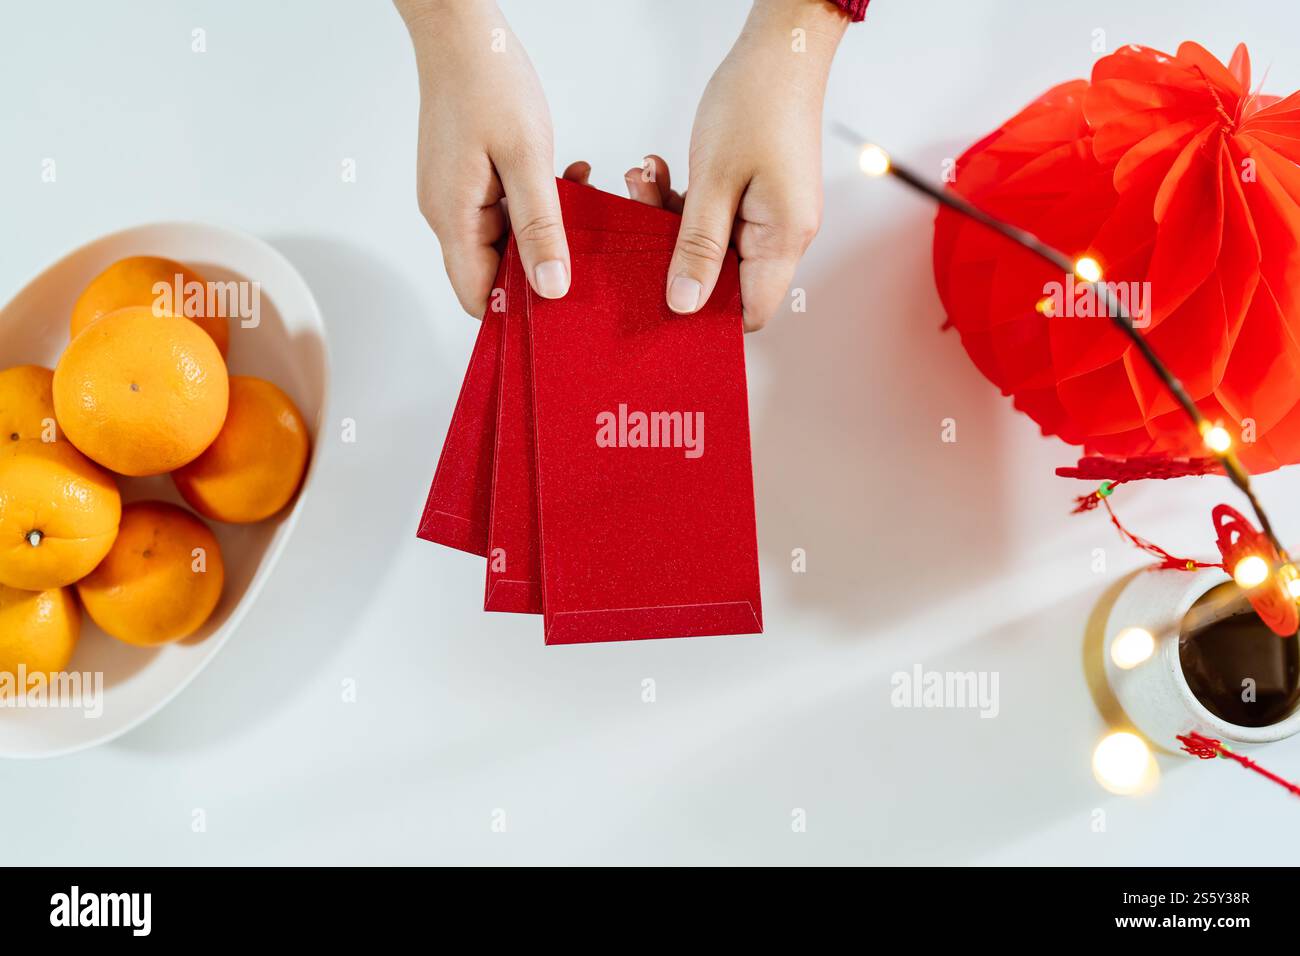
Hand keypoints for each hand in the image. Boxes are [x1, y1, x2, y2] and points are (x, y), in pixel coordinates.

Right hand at [396, 0, 568, 316]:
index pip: (478, 296)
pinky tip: (565, 179)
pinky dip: (536, 203)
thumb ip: (540, 227)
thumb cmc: (488, 81)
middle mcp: (446, 214)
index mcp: (452, 218)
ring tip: (580, 197)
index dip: (517, 310)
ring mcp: (454, 195)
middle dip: (540, 264)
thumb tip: (551, 288)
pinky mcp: (466, 178)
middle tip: (586, 244)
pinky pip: (503, 210)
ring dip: (544, 228)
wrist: (460, 30)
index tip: (563, 303)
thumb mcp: (527, 158)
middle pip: (492, 272)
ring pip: (504, 239)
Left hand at [662, 0, 847, 330]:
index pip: (748, 312)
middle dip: (675, 253)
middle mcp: (785, 235)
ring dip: (672, 220)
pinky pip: (716, 218)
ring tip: (645, 180)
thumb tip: (684, 305)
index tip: (660, 295)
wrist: (783, 49)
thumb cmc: (755, 104)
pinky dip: (686, 202)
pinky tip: (663, 173)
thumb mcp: (714, 180)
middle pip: (725, 279)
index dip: (706, 314)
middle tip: (640, 210)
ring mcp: (773, 215)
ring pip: (713, 245)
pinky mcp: (759, 196)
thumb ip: (697, 247)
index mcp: (783, 239)